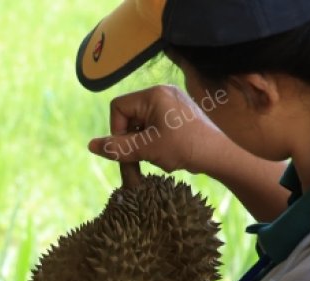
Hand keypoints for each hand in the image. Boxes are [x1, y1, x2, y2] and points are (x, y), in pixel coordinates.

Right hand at [89, 84, 234, 176]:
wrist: (218, 155)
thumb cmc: (184, 148)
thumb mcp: (146, 149)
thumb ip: (117, 147)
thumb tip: (91, 145)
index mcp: (153, 94)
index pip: (118, 108)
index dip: (117, 131)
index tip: (128, 149)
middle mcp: (163, 92)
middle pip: (129, 115)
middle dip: (131, 139)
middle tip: (140, 159)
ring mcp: (172, 101)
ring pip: (141, 122)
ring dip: (142, 142)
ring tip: (156, 155)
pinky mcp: (179, 112)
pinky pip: (155, 124)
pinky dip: (154, 140)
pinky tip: (166, 152)